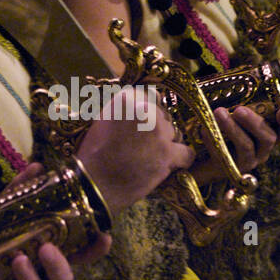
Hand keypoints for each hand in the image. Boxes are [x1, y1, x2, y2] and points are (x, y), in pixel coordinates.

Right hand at [76, 86, 195, 211]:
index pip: (150, 96)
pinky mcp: (168, 153)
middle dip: (156, 128)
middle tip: (143, 143)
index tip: (142, 123)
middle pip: (163, 115)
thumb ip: (123, 109)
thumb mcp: (102, 121)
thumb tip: (140, 105)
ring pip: (174, 132)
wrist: (95, 183)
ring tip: (150, 155)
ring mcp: (160, 131)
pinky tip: (172, 162)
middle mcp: (146, 109)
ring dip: (165, 142)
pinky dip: (180, 157)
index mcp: (126, 98)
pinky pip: (186, 152)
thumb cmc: (92, 155)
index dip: (147, 111)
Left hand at [195, 105, 279, 178]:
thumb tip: (240, 73)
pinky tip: (204, 128)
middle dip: (254, 122)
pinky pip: (225, 154)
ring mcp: (248, 161)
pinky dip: (214, 139)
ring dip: (233, 129)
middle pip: (269, 138)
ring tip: (218, 113)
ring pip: (247, 146)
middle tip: (240, 109)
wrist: (202, 157)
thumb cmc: (224, 127)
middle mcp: (262, 150)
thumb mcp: (235, 113)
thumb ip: (242, 98)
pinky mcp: (230, 168)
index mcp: (268, 135)